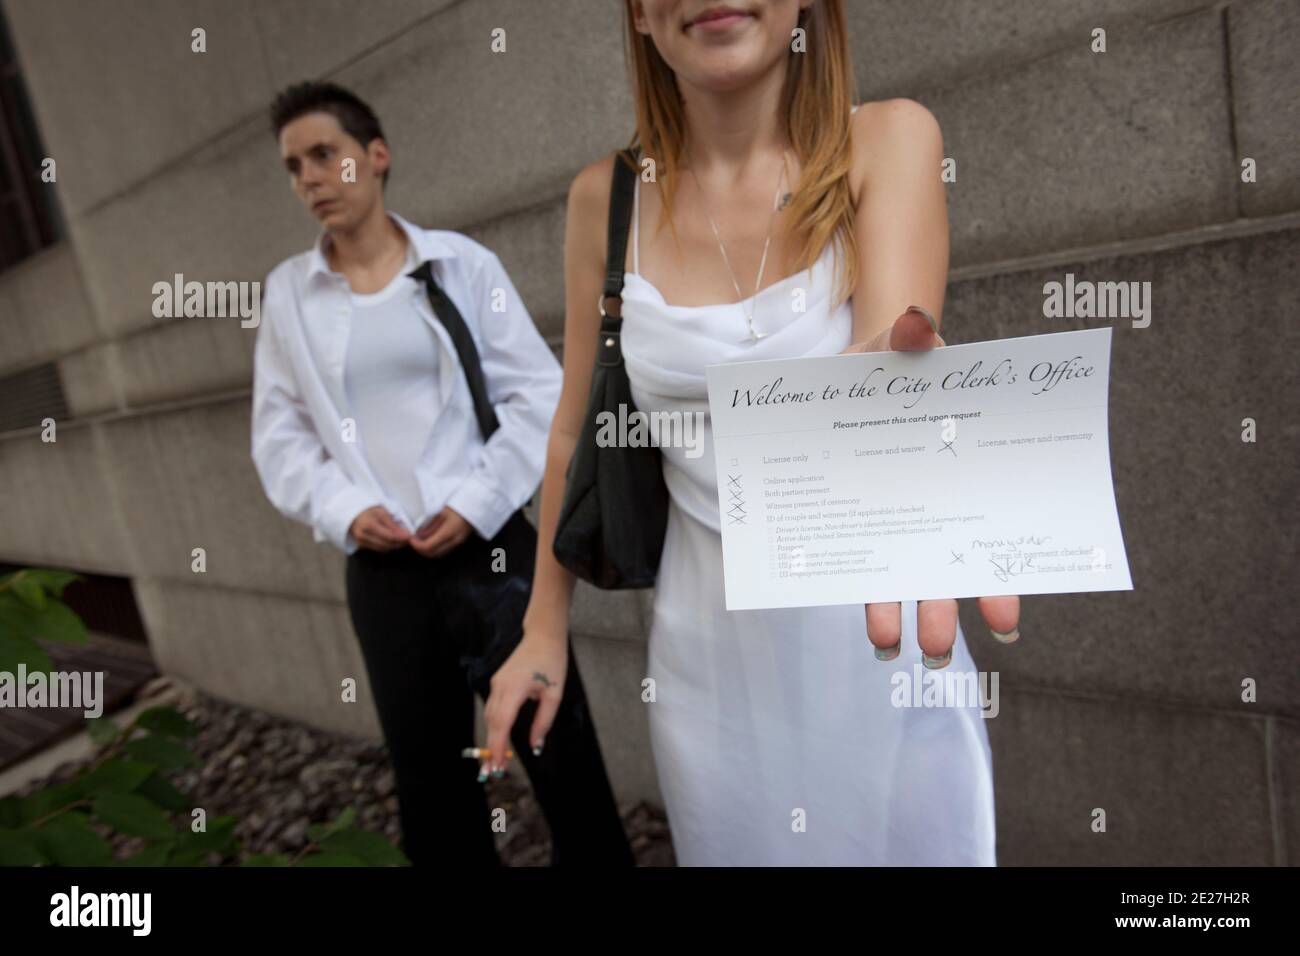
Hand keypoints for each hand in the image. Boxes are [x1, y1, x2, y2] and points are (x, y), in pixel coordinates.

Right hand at [348, 506, 410, 550]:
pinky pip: (378, 549)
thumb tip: (405, 533)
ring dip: (395, 546)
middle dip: (400, 543)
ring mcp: (362, 542)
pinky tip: (393, 542)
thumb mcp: (381, 512)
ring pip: (383, 548)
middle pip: (387, 544)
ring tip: (403, 540)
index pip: (390, 536)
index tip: (410, 535)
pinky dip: (387, 547)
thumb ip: (392, 523)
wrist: (351, 514)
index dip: (402, 537)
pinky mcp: (361, 546)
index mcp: (370, 525)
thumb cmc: (368, 510)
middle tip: (409, 539)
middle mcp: (364, 535)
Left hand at [409, 506, 472, 557]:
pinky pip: (445, 550)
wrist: (478, 502)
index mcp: (449, 532)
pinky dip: (435, 548)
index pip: (428, 546)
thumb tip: (418, 534)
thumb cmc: (459, 502)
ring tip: (420, 540)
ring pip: (438, 554)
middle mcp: (454, 540)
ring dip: (427, 550)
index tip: (410, 538)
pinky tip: (431, 539)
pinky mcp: (460, 541)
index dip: (416, 545)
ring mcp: (458, 542)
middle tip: (413, 540)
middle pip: (432, 554)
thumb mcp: (441, 510)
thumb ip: (429, 524)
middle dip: (420, 549)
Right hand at [481, 626, 566, 777]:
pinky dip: (494, 727)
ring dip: (491, 740)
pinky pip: (493, 708)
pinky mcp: (497, 683)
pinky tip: (497, 741)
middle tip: (491, 773)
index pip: (502, 723)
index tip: (498, 765)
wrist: (542, 636)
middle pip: (492, 724)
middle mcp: (500, 686)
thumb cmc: (552, 663)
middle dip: (491, 750)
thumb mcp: (554, 694)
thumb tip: (535, 746)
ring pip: (490, 717)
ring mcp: (496, 683)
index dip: (499, 747)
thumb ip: (544, 721)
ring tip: (494, 762)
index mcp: (514, 688)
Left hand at [841, 306, 1021, 665]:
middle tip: (942, 649)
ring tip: (906, 654)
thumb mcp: (889, 351)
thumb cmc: (878, 368)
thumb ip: (906, 340)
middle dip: (946, 609)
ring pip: (910, 578)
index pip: (985, 525)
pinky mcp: (857, 527)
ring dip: (910, 617)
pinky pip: (867, 570)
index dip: (999, 575)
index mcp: (952, 468)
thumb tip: (917, 325)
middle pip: (947, 565)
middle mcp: (930, 504)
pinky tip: (879, 637)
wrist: (837, 380)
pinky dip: (873, 603)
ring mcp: (895, 519)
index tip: (1004, 617)